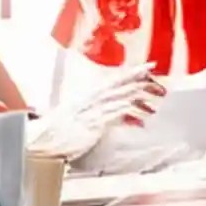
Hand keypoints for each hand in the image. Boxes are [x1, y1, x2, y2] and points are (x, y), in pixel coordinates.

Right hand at [41, 64, 165, 157]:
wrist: (42, 139)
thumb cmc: (60, 130)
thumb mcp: (82, 115)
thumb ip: (103, 113)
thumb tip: (125, 114)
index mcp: (91, 93)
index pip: (117, 77)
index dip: (135, 71)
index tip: (152, 66)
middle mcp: (93, 96)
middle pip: (124, 84)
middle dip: (145, 84)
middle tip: (162, 89)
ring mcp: (94, 108)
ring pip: (124, 96)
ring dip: (142, 100)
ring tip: (154, 106)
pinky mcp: (94, 122)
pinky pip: (117, 114)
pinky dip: (132, 116)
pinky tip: (141, 121)